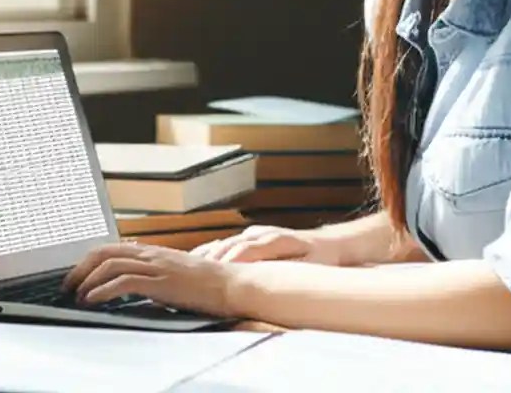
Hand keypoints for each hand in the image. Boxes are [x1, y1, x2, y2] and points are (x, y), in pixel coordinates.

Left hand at [60, 242, 240, 316]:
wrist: (230, 285)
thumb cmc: (206, 284)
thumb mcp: (173, 273)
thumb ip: (153, 274)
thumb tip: (134, 285)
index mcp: (151, 251)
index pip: (110, 248)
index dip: (88, 261)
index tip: (76, 276)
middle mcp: (150, 254)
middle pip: (104, 252)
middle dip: (80, 269)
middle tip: (68, 287)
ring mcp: (156, 266)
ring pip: (110, 264)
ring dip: (87, 281)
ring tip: (78, 296)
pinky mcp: (161, 282)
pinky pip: (124, 282)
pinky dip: (103, 291)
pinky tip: (93, 300)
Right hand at [191, 225, 337, 263]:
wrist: (326, 244)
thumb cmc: (319, 259)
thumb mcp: (311, 266)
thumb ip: (289, 270)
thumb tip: (268, 278)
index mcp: (277, 239)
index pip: (247, 249)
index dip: (229, 259)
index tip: (214, 273)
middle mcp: (261, 233)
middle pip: (230, 245)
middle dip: (211, 259)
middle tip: (190, 274)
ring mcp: (253, 233)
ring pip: (224, 243)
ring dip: (205, 255)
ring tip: (184, 268)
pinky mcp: (248, 237)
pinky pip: (224, 244)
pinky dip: (208, 252)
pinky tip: (192, 260)